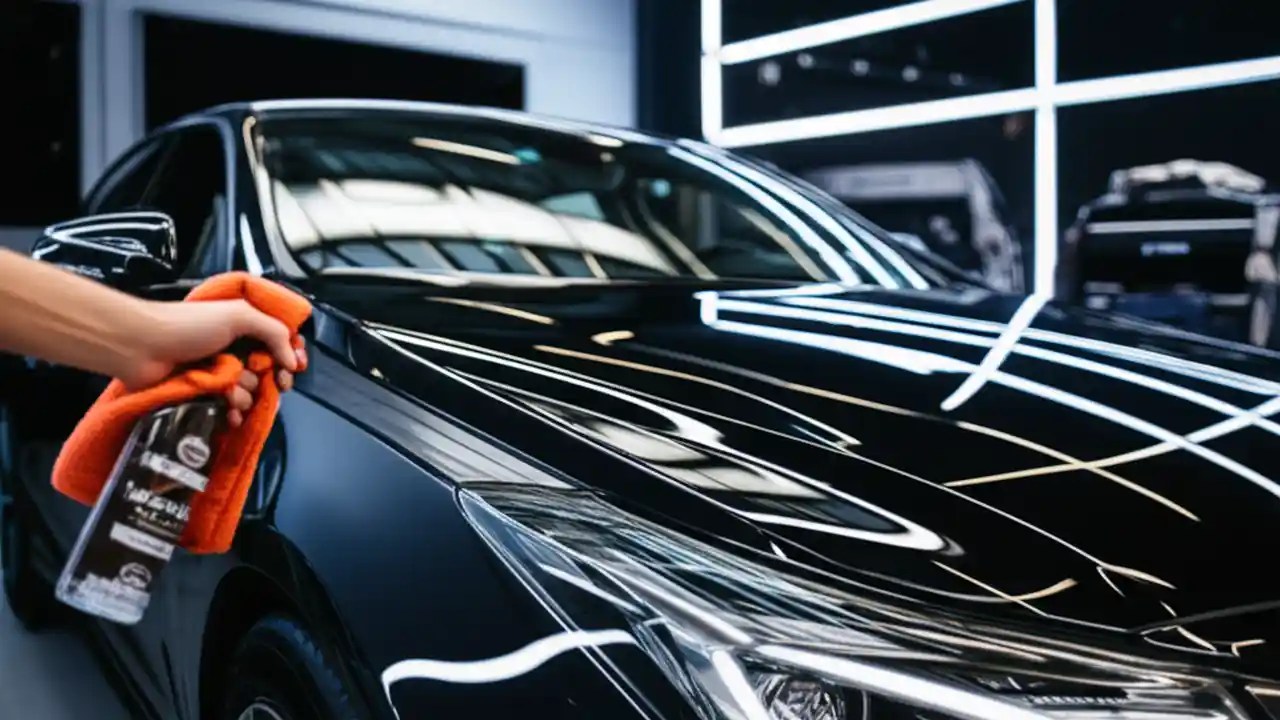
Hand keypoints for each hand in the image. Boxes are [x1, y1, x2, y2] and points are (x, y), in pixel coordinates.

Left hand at [125, 300, 306, 425]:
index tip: (293, 367)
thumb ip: (274, 332)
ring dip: (247, 395)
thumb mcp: (238, 316)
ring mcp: (222, 372)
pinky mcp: (208, 393)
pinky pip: (233, 407)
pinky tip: (231, 413)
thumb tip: (293, 361)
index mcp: (246, 326)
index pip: (282, 342)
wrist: (141, 347)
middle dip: (271, 378)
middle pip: (271, 370)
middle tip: (270, 381)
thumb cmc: (187, 325)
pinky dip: (235, 412)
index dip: (292, 355)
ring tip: (230, 392)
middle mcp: (236, 348)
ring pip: (252, 391)